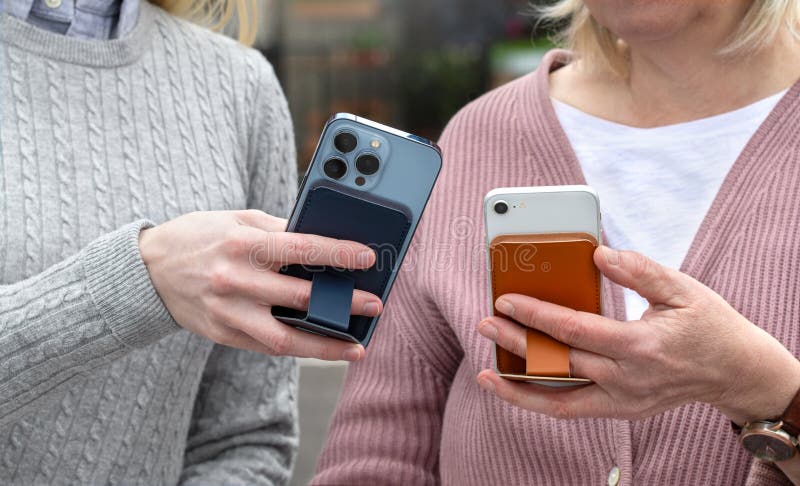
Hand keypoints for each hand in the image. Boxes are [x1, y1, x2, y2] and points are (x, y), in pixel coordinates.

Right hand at [139, 209, 381, 360]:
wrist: (148, 271)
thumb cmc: (200, 237)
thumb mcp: (237, 219)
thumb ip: (279, 229)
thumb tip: (323, 238)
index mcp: (242, 243)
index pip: (300, 249)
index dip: (338, 254)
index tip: (367, 257)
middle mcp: (235, 280)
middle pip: (299, 297)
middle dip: (342, 304)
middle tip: (374, 305)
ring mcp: (228, 312)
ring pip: (285, 338)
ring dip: (325, 345)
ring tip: (355, 348)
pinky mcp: (223, 334)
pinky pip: (268, 347)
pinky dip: (298, 348)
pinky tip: (322, 348)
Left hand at [476, 246, 799, 423]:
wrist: (735, 372)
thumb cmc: (708, 324)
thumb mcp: (683, 289)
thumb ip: (640, 271)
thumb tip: (598, 253)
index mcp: (643, 345)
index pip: (576, 330)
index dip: (537, 315)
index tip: (506, 300)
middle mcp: (629, 379)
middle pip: (560, 364)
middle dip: (517, 344)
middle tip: (485, 325)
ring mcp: (624, 401)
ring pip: (560, 402)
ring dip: (519, 388)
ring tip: (487, 373)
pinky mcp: (621, 410)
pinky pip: (572, 411)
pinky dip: (539, 404)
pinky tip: (515, 389)